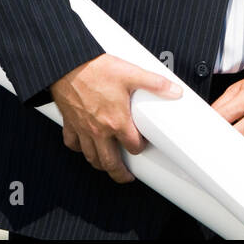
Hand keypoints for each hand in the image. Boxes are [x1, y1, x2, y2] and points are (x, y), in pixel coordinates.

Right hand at [49, 53, 181, 182]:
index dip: (140, 148)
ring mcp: (82, 128)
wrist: (68, 65)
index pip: (132, 146)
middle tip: (125, 177)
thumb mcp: (132, 73)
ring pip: (90, 156)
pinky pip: (72, 144)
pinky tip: (83, 147)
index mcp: (117, 121)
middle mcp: (99, 130)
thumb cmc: (97, 69)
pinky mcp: (69, 123)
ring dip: (100, 164)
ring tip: (107, 167)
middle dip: (119, 173)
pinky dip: (78, 149)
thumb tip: (175, 91)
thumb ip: (155, 83)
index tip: (142, 146)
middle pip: (109, 161)